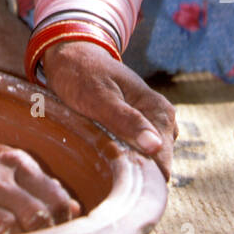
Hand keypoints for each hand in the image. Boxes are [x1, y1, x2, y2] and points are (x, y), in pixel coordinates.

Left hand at [41, 40, 176, 179]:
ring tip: (102, 155)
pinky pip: (138, 152)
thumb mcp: (99, 98)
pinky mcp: (139, 127)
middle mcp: (162, 118)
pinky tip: (105, 152)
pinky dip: (123, 157)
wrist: (71, 56)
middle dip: (134, 170)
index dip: (142, 175)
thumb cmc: (82, 74)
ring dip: (128, 164)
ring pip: (148, 160)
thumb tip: (155, 147)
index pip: (162, 160)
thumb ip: (126, 121)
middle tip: (103, 162)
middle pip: (157, 163)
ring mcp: (151, 124)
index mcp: (159, 110)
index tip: (116, 178)